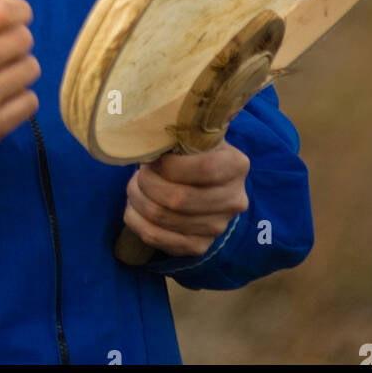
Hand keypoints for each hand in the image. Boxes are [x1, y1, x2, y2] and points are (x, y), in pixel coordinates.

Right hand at [0, 0, 39, 169]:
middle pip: (21, 39)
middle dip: (19, 38)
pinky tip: (3, 97)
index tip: (19, 13)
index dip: (19, 9)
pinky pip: (30, 101)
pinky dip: (20, 98)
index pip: (1, 13)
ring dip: (20, 68)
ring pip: (30, 68)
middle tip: (7, 47)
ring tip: (2, 74)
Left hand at [122, 141, 249, 256]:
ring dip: (138, 199)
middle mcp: (234, 200)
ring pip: (162, 218)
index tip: (152, 157)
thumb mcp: (194, 136)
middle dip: (148, 183)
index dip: (170, 165)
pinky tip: (134, 206)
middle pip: (179, 199)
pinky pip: (156, 237)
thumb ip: (180, 131)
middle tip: (139, 172)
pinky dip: (136, 220)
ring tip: (135, 185)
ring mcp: (217, 227)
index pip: (204, 168)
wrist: (203, 182)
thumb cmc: (191, 153)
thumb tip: (149, 127)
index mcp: (237, 165)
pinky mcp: (199, 246)